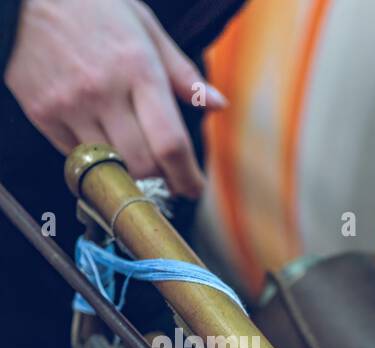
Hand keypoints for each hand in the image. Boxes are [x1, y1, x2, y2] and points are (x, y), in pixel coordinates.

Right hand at [4, 0, 226, 197]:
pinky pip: (76, 156)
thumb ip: (181, 72)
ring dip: (128, 171)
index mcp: (138, 70)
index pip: (170, 143)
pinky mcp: (41, 112)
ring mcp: (69, 104)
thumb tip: (218, 104)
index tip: (194, 187)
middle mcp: (103, 91)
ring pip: (110, 166)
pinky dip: (94, 157)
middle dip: (160, 177)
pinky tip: (100, 138)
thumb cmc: (91, 7)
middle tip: (166, 173)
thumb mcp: (144, 27)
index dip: (186, 176)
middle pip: (143, 165)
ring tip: (134, 155)